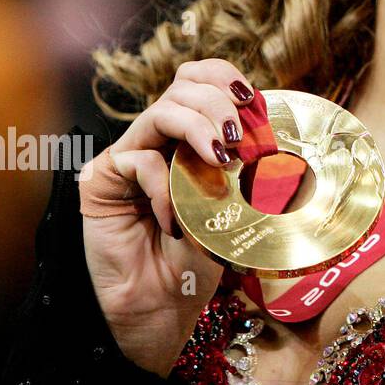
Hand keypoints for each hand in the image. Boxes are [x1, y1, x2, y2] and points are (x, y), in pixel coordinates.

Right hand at [81, 59, 254, 376]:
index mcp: (189, 133)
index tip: (255, 101)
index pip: (200, 78)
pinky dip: (165, 187)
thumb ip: (250, 169)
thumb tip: (283, 140)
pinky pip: (138, 161)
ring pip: (161, 110)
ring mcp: (128, 155)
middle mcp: (157, 137)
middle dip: (219, 103)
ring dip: (199, 128)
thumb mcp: (237, 205)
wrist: (164, 306)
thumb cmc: (202, 257)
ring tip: (223, 160)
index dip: (226, 77)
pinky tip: (177, 221)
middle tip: (240, 140)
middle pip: (182, 84)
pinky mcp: (101, 180)